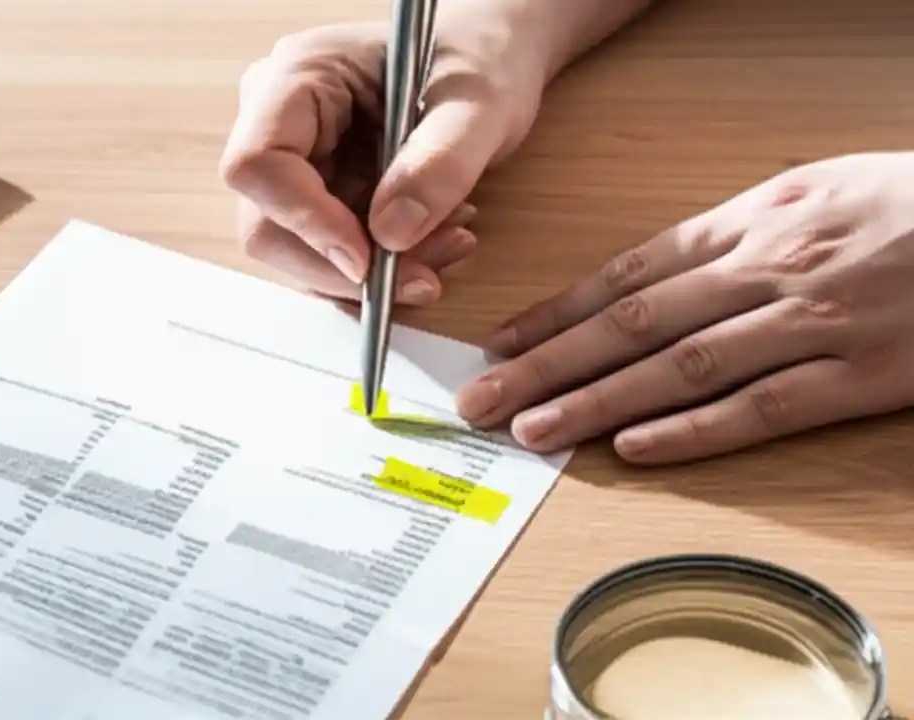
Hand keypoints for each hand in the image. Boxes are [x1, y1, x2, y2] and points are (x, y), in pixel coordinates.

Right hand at [219, 21, 542, 304]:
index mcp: (297, 76)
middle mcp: (277, 122)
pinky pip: (330, 255)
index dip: (304, 221)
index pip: (258, 165)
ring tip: (450, 241)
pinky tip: (435, 239)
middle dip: (347, 266)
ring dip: (375, 271)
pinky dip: (384, 266)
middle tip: (423, 277)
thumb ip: (439, 162)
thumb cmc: (477, 58)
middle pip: (269, 224)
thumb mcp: (478, 103)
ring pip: (301, 252)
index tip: (367, 259)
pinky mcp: (318, 196)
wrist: (488, 58)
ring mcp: (294, 163)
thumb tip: (391, 234)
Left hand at [456, 152, 913, 463]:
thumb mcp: (811, 189)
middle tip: (484, 397)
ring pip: (682, 367)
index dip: (557, 311)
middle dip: (548, 363)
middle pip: (634, 322)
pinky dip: (695, 431)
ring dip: (599, 401)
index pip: (628, 272)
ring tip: (534, 429)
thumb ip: (731, 232)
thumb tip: (651, 275)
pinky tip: (636, 450)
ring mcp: (814, 322)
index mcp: (751, 220)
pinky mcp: (864, 374)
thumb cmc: (907, 201)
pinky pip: (764, 407)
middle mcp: (768, 269)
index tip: (502, 343)